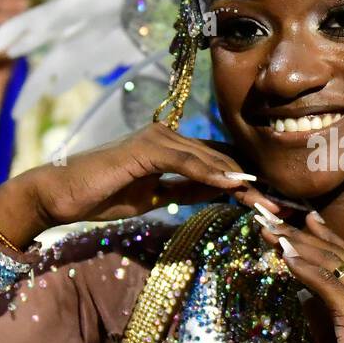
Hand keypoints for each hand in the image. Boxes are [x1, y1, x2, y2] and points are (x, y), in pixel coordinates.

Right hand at [0, 123, 280, 247]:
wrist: (60, 196)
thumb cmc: (101, 197)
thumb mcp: (155, 198)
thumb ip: (187, 190)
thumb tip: (222, 192)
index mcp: (172, 147)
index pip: (219, 163)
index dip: (247, 183)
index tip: (274, 204)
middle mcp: (168, 136)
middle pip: (222, 160)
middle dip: (254, 184)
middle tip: (283, 205)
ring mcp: (157, 139)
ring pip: (210, 160)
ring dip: (241, 181)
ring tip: (269, 200)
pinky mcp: (146, 148)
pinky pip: (187, 163)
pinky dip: (213, 174)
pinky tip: (236, 186)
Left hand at [256, 211, 343, 342]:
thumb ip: (326, 319)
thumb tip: (303, 293)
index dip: (325, 237)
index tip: (302, 220)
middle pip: (340, 254)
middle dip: (304, 234)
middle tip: (273, 217)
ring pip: (332, 264)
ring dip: (297, 245)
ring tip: (269, 230)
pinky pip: (329, 285)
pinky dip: (305, 267)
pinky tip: (284, 255)